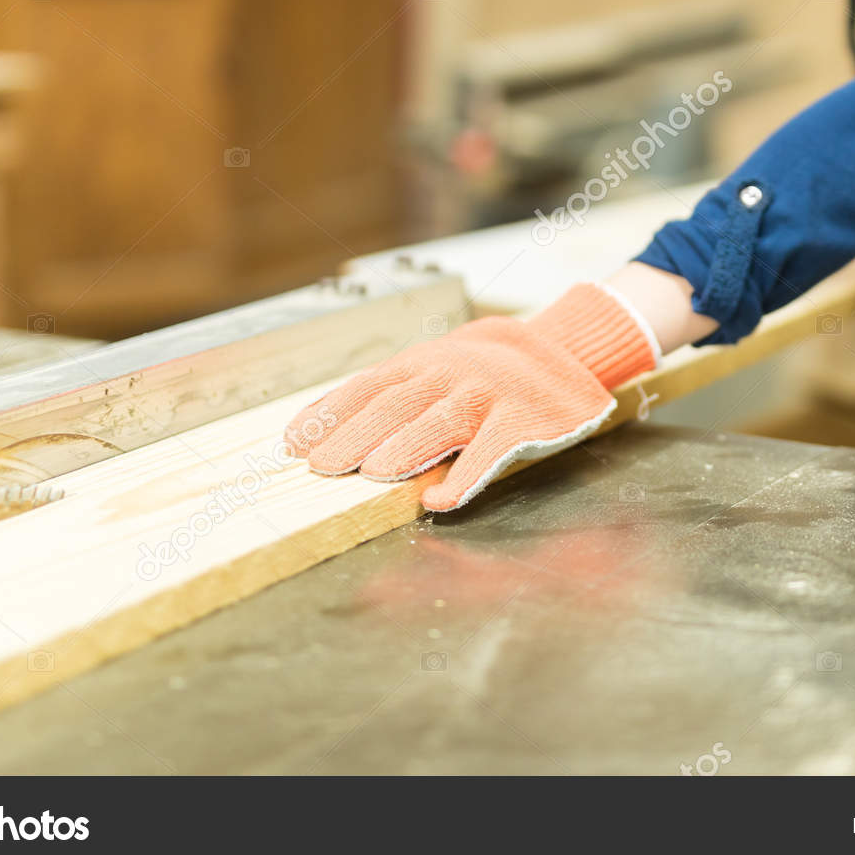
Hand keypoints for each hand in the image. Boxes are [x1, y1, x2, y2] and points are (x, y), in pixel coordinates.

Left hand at [283, 283, 658, 510]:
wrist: (561, 353)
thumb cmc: (482, 373)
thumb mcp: (433, 370)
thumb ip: (387, 395)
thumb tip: (318, 429)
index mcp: (420, 363)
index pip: (365, 388)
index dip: (328, 415)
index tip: (293, 444)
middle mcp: (450, 374)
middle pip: (394, 405)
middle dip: (354, 436)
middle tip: (321, 467)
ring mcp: (488, 396)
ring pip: (439, 422)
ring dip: (404, 448)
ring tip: (373, 474)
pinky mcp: (524, 421)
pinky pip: (491, 452)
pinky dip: (465, 476)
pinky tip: (440, 501)